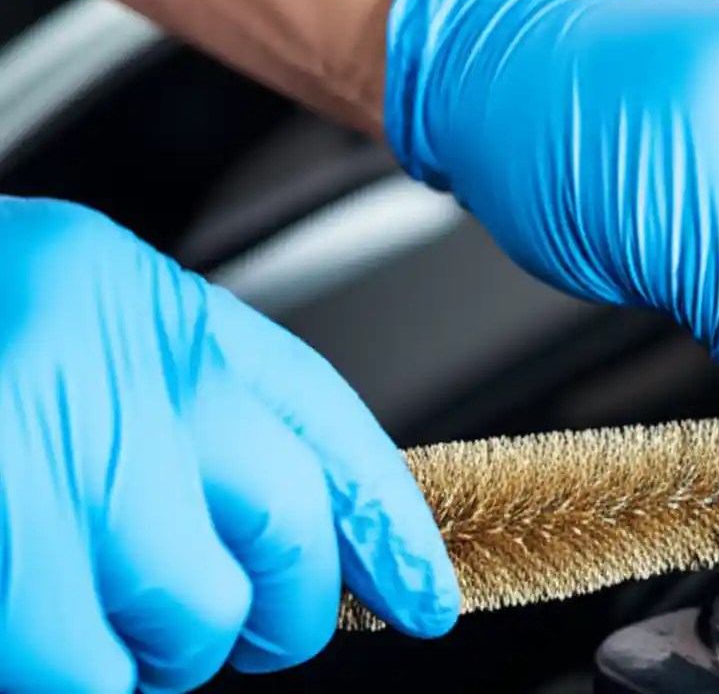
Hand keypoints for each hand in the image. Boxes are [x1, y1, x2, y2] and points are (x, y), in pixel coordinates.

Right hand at [0, 198, 458, 692]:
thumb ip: (204, 426)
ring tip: (114, 623)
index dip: (389, 527)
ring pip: (173, 621)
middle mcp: (102, 363)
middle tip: (245, 627)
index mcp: (155, 309)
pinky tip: (49, 626)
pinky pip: (63, 657)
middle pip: (276, 541)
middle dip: (275, 614)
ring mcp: (22, 443)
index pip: (325, 429)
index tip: (430, 597)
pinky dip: (69, 665)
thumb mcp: (104, 338)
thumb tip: (327, 543)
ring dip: (154, 653)